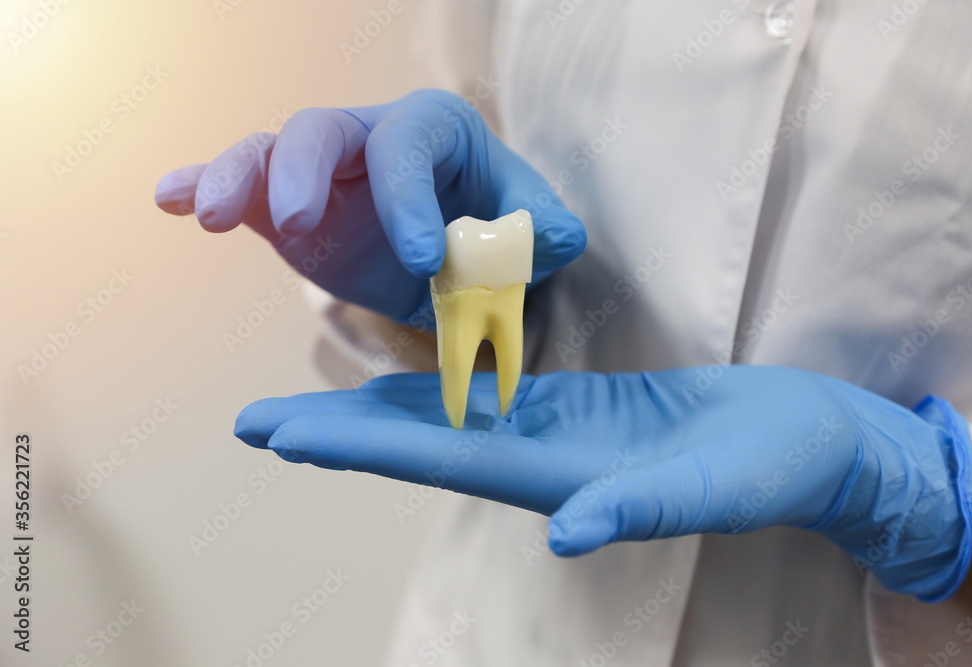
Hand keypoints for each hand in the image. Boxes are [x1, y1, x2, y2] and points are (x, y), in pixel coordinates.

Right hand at [154, 89, 585, 322]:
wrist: (454, 256)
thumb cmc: (493, 226)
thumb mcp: (528, 228)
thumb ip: (541, 231)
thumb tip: (554, 240)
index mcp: (432, 131)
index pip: (408, 145)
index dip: (410, 197)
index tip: (421, 260)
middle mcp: (368, 138)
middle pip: (321, 130)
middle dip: (304, 170)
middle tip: (296, 222)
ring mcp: (320, 172)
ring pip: (267, 151)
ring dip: (235, 177)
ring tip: (206, 213)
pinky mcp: (287, 209)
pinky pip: (242, 190)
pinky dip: (204, 187)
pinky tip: (169, 200)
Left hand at [233, 365, 971, 601]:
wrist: (807, 443)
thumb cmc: (772, 468)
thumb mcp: (713, 488)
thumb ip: (638, 510)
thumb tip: (567, 534)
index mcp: (560, 478)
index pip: (435, 460)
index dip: (354, 446)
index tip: (280, 435)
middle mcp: (540, 459)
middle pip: (417, 444)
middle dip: (335, 431)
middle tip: (254, 424)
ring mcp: (556, 432)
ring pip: (444, 418)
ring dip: (371, 410)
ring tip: (305, 401)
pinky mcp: (579, 407)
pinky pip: (490, 392)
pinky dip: (434, 383)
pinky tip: (400, 374)